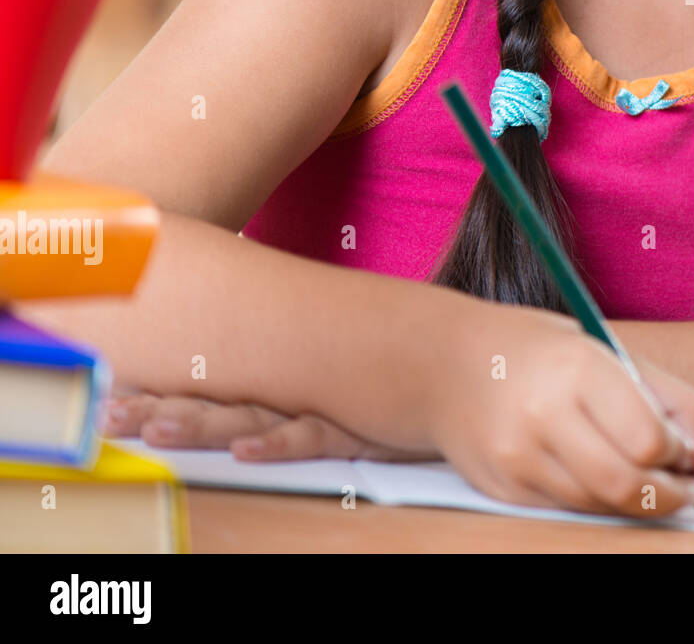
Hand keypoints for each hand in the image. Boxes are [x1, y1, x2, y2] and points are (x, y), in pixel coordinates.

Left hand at [99, 389, 430, 462]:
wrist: (454, 368)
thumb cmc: (381, 382)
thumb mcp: (322, 382)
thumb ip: (281, 386)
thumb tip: (236, 396)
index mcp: (276, 380)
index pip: (208, 385)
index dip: (159, 388)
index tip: (111, 389)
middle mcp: (290, 392)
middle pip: (213, 402)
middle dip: (159, 406)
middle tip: (111, 411)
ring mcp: (319, 408)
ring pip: (249, 419)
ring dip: (201, 424)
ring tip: (156, 429)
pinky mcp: (351, 428)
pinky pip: (309, 438)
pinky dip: (278, 444)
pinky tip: (246, 453)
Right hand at [426, 298, 693, 518]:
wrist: (447, 364)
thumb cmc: (541, 352)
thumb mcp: (607, 349)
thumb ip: (669, 398)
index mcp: (576, 367)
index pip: (648, 438)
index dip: (679, 453)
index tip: (686, 449)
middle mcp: (542, 414)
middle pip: (627, 483)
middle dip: (670, 494)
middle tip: (685, 486)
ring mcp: (517, 457)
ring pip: (600, 504)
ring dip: (637, 500)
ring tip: (649, 478)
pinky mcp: (503, 489)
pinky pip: (569, 509)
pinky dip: (597, 500)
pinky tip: (601, 474)